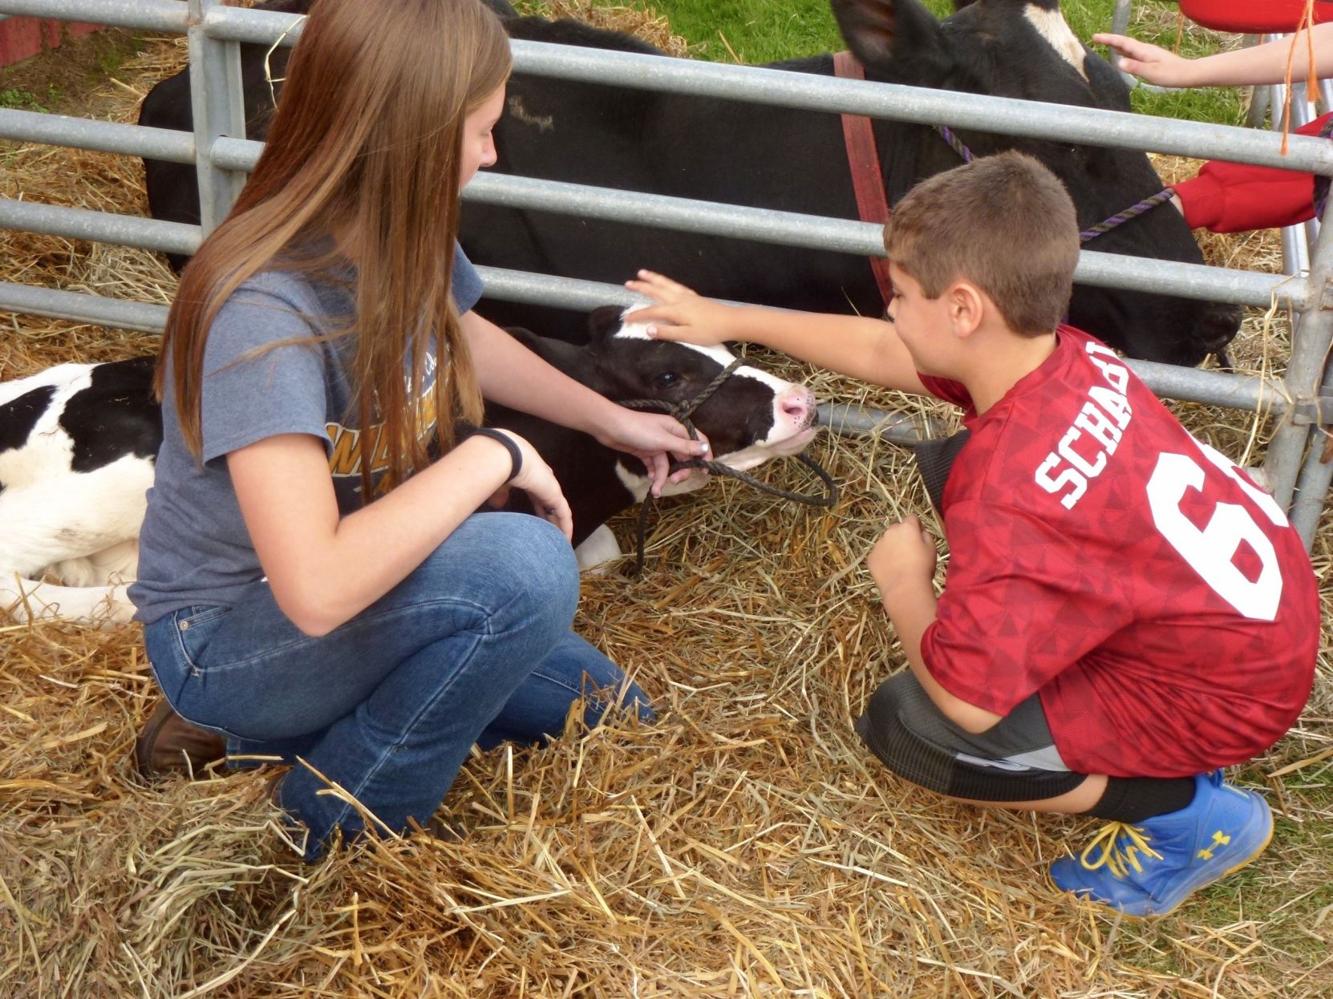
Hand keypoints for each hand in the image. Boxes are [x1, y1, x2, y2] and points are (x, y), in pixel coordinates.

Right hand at [494, 429, 574, 540]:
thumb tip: (498, 505)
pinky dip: (566, 527)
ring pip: (559, 511)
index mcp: (531, 478)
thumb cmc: (500, 467)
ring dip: (560, 526)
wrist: (509, 456)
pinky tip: (566, 540)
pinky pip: (564, 515)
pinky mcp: (556, 495)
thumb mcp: (499, 484)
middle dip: (551, 520)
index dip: (540, 509)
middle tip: (551, 536)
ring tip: (561, 542)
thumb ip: (500, 494)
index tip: (539, 521)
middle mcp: (544, 482)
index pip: (538, 497)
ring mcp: (551, 488)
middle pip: (550, 505)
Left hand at [594, 406, 711, 496]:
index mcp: (677, 429)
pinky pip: (654, 465)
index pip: (697, 441)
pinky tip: (650, 480)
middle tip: (675, 482)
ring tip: (656, 490)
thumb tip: (705, 448)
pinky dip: (654, 474)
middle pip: (683, 457)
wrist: (610, 428)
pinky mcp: (645, 451)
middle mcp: (669, 436)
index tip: (704, 471)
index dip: (703, 455)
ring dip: (663, 478)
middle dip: (681, 471)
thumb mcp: (664, 440)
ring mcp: (657, 444)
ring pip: (667, 465)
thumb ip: (685, 447)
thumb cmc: (638, 430)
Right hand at [623, 270, 740, 346]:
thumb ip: (667, 332)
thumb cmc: (710, 331)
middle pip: (657, 291)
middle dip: (642, 287)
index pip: (652, 311)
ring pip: (666, 284)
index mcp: (676, 311)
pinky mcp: (695, 297)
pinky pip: (676, 286)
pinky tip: (666, 283)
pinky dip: (667, 282)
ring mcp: (687, 297)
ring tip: (642, 272)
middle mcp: (679, 300)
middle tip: (628, 283)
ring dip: (653, 278)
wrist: (731, 322)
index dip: (638, 315)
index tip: (625, 318)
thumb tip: (648, 330)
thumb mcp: (687, 336)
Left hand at [866, 515, 936, 597]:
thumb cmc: (922, 567)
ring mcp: (878, 544)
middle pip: (897, 529)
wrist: (904, 587)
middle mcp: (890, 532)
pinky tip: (891, 570)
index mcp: (907, 527)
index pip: (912, 518)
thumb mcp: (932, 548)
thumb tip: (920, 531)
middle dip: (902, 536)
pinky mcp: (871, 557)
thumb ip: (926, 535)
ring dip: (892, 547)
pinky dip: (883, 559)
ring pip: (886, 541)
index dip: (917, 526)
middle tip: (909, 551)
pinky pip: (878, 554)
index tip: (919, 536)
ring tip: (900, 564)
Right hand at [1092, 33, 1197, 87]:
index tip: (1095, 36)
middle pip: (1124, 42)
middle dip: (1110, 40)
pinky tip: (1122, 55)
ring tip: (1105, 44)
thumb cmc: (1171, 74)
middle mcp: (1145, 50)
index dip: (1109, 39)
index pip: (1123, 43)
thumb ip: (1135, 67)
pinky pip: (1133, 53)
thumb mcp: (1151, 72)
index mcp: (1144, 51)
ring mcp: (1148, 54)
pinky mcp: (1150, 59)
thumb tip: (1118, 62)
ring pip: (1128, 47)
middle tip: (1096, 38)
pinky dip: (1124, 52)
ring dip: (1116, 45)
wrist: (1187, 74)